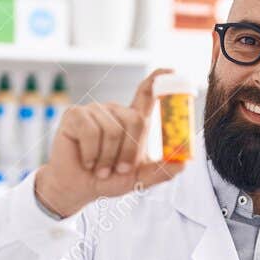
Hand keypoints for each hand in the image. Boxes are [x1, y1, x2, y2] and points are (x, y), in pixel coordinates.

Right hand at [33, 68, 186, 216]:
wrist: (77, 188)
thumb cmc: (106, 179)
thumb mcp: (138, 179)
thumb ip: (161, 171)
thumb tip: (184, 163)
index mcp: (131, 120)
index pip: (146, 93)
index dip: (158, 81)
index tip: (171, 70)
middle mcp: (114, 111)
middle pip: (134, 120)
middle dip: (129, 152)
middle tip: (118, 169)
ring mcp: (94, 110)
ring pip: (112, 130)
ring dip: (107, 157)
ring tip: (99, 167)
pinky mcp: (74, 114)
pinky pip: (91, 132)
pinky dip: (91, 154)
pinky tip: (86, 161)